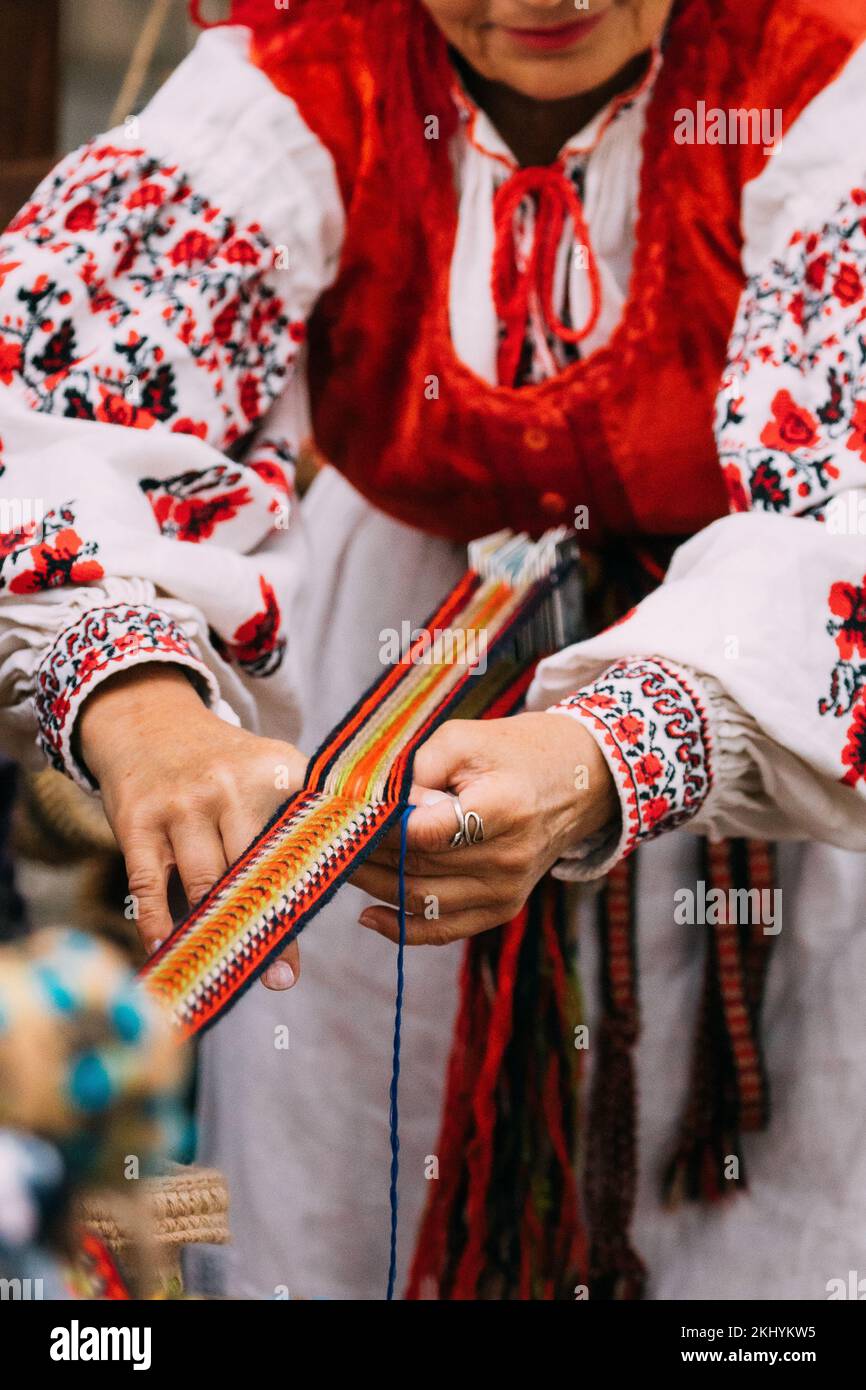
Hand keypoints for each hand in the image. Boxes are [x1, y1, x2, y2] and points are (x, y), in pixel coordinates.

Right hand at [78, 665, 307, 988]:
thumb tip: (375, 863)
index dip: (315, 881)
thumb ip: (317, 819)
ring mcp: (181, 804)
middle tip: (283, 977)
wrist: (149, 724)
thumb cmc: (227, 767)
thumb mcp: (275, 770)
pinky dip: (157, 924)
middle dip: (268, 924)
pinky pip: (148, 886)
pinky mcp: (138, 821)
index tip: (320, 923)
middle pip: (256, 870)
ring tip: (233, 972)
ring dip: (217, 932)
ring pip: (205, 884)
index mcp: (278, 773)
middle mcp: (231, 786)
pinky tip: (168, 951)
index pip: (305, 835)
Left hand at [353, 711, 616, 944]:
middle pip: (419, 867)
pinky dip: (402, 928)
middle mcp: (509, 857)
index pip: (426, 833)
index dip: (381, 826)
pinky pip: (444, 930)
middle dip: (367, 853)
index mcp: (504, 808)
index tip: (347, 813)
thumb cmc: (515, 751)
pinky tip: (369, 915)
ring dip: (375, 886)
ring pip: (423, 900)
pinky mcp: (504, 908)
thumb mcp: (464, 739)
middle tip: (332, 836)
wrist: (580, 780)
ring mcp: (508, 890)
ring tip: (343, 863)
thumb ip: (417, 769)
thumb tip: (376, 805)